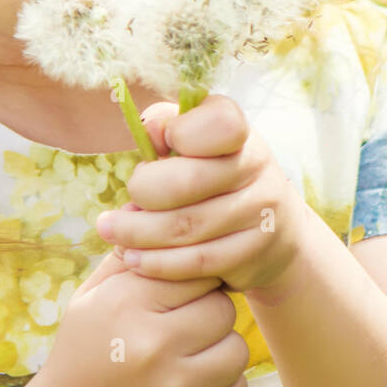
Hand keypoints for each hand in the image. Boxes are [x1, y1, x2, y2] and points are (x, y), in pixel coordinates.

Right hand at [20, 248, 248, 386]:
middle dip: (208, 308)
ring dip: (219, 346)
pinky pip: (235, 386)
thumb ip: (127, 254)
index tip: (183, 282)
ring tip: (190, 346)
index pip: (195, 268)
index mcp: (127, 303)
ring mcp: (174, 384)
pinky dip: (222, 381)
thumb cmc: (84, 344)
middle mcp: (152, 343)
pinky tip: (193, 374)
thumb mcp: (94, 294)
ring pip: (235, 349)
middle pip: (221, 307)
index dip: (193, 272)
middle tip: (186, 315)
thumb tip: (146, 202)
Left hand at [94, 94, 308, 294]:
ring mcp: (260, 212)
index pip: (219, 123)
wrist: (275, 228)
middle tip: (127, 199)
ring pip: (187, 227)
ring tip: (110, 232)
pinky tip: (134, 259)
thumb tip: (148, 130)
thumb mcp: (199, 144)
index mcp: (240, 133)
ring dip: (138, 233)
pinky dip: (158, 263)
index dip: (179, 133)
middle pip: (188, 181)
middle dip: (143, 191)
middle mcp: (256, 168)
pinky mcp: (253, 253)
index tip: (157, 145)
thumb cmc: (215, 176)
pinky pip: (197, 262)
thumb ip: (169, 126)